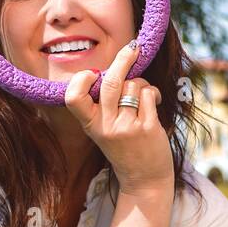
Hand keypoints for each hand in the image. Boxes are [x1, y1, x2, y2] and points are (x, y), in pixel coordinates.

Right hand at [64, 40, 172, 194]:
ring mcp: (127, 127)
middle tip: (133, 48)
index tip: (94, 74)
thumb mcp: (104, 128)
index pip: (74, 97)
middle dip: (123, 60)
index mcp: (90, 124)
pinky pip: (148, 94)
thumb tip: (116, 65)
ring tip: (144, 96)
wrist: (144, 178)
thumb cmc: (124, 146)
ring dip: (142, 84)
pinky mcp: (147, 128)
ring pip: (133, 85)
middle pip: (110, 82)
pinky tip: (154, 102)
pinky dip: (153, 93)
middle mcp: (106, 126)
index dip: (81, 80)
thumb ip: (104, 103)